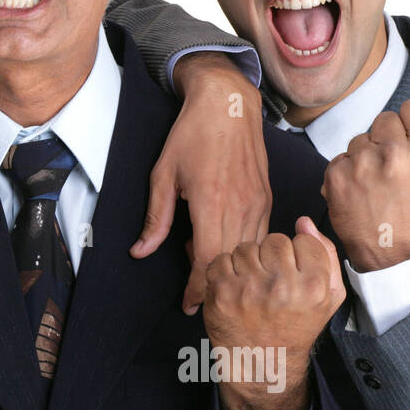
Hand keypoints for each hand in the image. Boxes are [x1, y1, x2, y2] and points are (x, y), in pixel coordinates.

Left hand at [130, 52, 270, 313]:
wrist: (227, 103)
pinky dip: (242, 249)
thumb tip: (141, 251)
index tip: (188, 305)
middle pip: (230, 265)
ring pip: (248, 254)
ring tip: (202, 262)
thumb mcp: (163, 176)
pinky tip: (221, 241)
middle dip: (212, 286)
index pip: (208, 263)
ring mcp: (259, 203)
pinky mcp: (268, 198)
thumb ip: (156, 218)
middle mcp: (241, 207)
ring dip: (228, 267)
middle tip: (193, 297)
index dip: (197, 290)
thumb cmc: (191, 135)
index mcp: (212, 203)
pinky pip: (259, 237)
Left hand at [202, 217, 344, 409]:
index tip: (293, 271)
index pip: (303, 240)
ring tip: (254, 283)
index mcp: (313, 286)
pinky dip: (226, 270)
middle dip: (272, 255)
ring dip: (249, 261)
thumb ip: (326, 255)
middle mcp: (282, 287)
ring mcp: (249, 289)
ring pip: (247, 247)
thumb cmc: (296, 327)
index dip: (297, 253)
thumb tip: (304, 222)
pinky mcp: (221, 292)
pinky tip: (236, 288)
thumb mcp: (328, 297)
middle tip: (271, 278)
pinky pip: (221, 259)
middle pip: (275, 240)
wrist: (262, 363)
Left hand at [322, 74, 409, 272]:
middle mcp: (396, 153)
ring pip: (360, 138)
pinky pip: (342, 157)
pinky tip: (360, 190)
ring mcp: (364, 164)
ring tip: (377, 183)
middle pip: (384, 119)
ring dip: (366, 155)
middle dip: (388, 139)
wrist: (393, 250)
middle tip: (394, 170)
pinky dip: (348, 171)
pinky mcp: (338, 175)